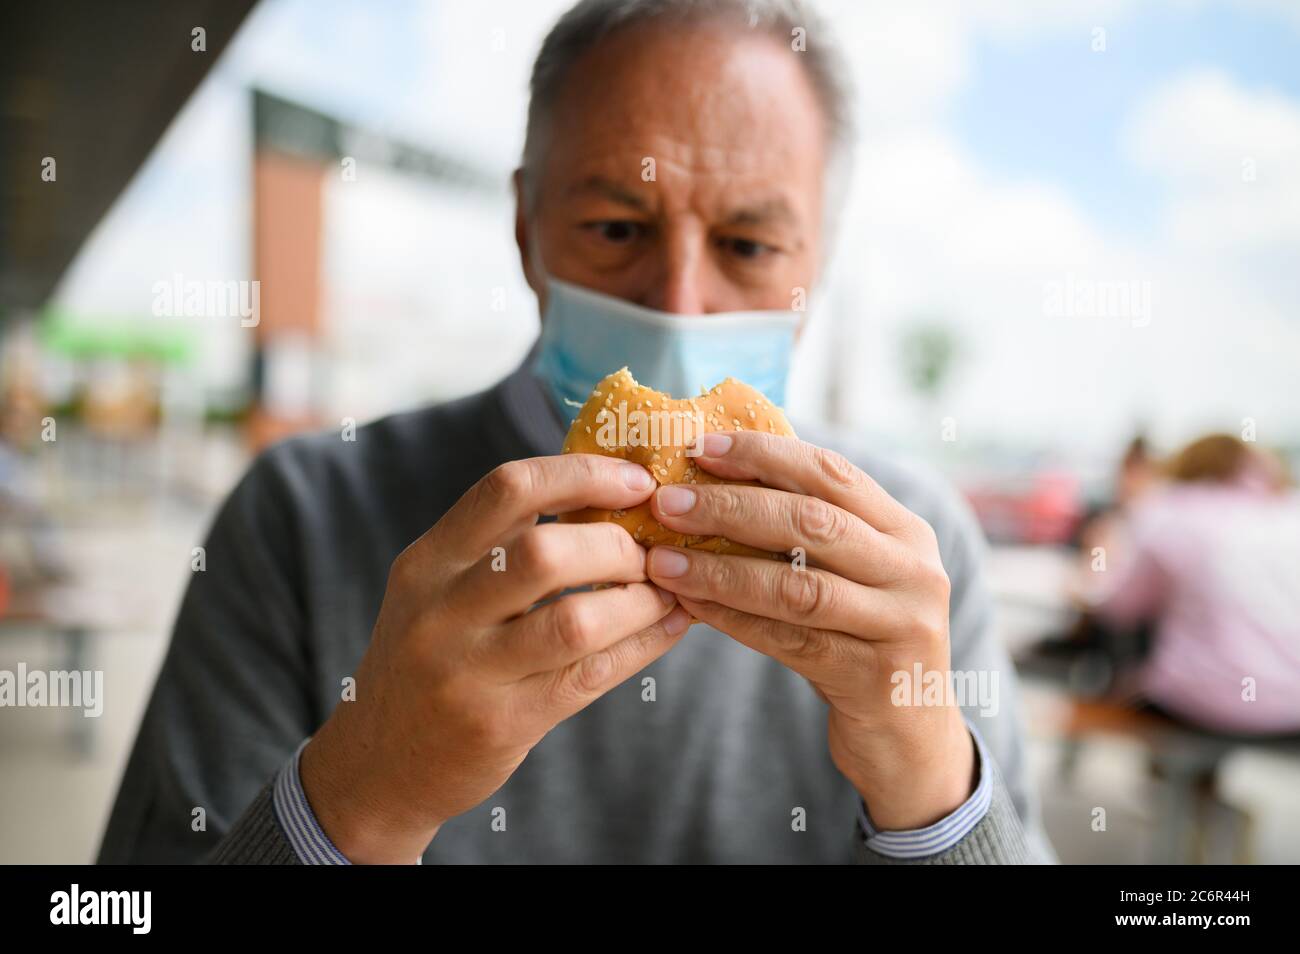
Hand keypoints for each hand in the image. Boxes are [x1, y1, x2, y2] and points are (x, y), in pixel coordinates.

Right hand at [301, 454, 690, 862]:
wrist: (380, 763)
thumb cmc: (431, 659)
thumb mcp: (437, 590)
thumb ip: (500, 545)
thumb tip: (606, 492)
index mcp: (428, 561)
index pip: (509, 489)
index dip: (583, 475)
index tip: (636, 479)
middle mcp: (440, 610)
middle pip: (545, 552)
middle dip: (616, 546)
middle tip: (651, 551)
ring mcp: (469, 671)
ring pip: (575, 620)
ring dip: (639, 601)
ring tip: (667, 592)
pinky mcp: (502, 723)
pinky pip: (591, 674)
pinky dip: (644, 644)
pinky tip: (670, 627)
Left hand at [646, 431, 974, 829]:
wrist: (908, 736)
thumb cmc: (860, 638)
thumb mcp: (853, 574)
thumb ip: (807, 531)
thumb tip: (712, 478)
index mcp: (905, 530)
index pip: (831, 473)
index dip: (763, 455)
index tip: (700, 447)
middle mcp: (913, 570)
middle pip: (812, 523)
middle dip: (731, 507)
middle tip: (667, 502)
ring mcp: (900, 624)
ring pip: (797, 586)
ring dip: (720, 568)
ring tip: (662, 559)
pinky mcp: (874, 677)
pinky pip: (788, 640)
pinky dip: (732, 618)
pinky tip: (689, 604)